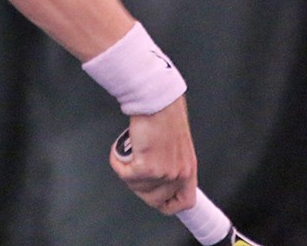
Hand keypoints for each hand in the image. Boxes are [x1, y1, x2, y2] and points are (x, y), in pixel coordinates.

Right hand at [109, 96, 197, 214]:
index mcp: (189, 168)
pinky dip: (117, 163)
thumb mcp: (176, 146)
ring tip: (127, 154)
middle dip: (139, 186)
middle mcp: (179, 174)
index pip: (185, 202)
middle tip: (133, 170)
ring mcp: (164, 173)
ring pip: (136, 188)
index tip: (158, 201)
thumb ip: (171, 164)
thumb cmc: (164, 116)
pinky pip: (125, 174)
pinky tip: (118, 151)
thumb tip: (157, 177)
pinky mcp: (147, 167)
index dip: (168, 205)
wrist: (156, 102)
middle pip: (155, 200)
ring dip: (126, 172)